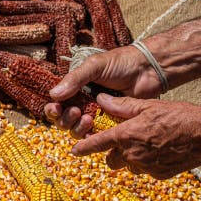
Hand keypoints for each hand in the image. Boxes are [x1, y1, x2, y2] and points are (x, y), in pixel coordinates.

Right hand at [44, 45, 164, 137]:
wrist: (147, 70)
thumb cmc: (121, 63)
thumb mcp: (94, 66)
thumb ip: (74, 79)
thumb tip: (53, 95)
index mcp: (75, 88)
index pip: (56, 104)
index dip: (52, 109)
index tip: (57, 108)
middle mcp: (82, 103)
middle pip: (63, 121)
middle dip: (65, 119)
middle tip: (76, 112)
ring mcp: (95, 114)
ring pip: (76, 130)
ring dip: (77, 128)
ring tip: (88, 119)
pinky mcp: (109, 124)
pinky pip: (94, 136)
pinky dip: (91, 136)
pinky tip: (95, 128)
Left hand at [70, 94, 200, 178]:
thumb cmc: (178, 115)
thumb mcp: (148, 105)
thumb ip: (121, 106)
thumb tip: (100, 100)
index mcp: (126, 135)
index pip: (97, 144)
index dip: (83, 148)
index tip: (74, 151)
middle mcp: (132, 154)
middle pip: (112, 160)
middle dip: (113, 153)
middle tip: (124, 143)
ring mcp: (146, 167)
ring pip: (130, 165)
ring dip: (132, 158)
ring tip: (149, 143)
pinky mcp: (158, 175)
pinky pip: (147, 170)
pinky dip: (149, 162)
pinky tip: (163, 150)